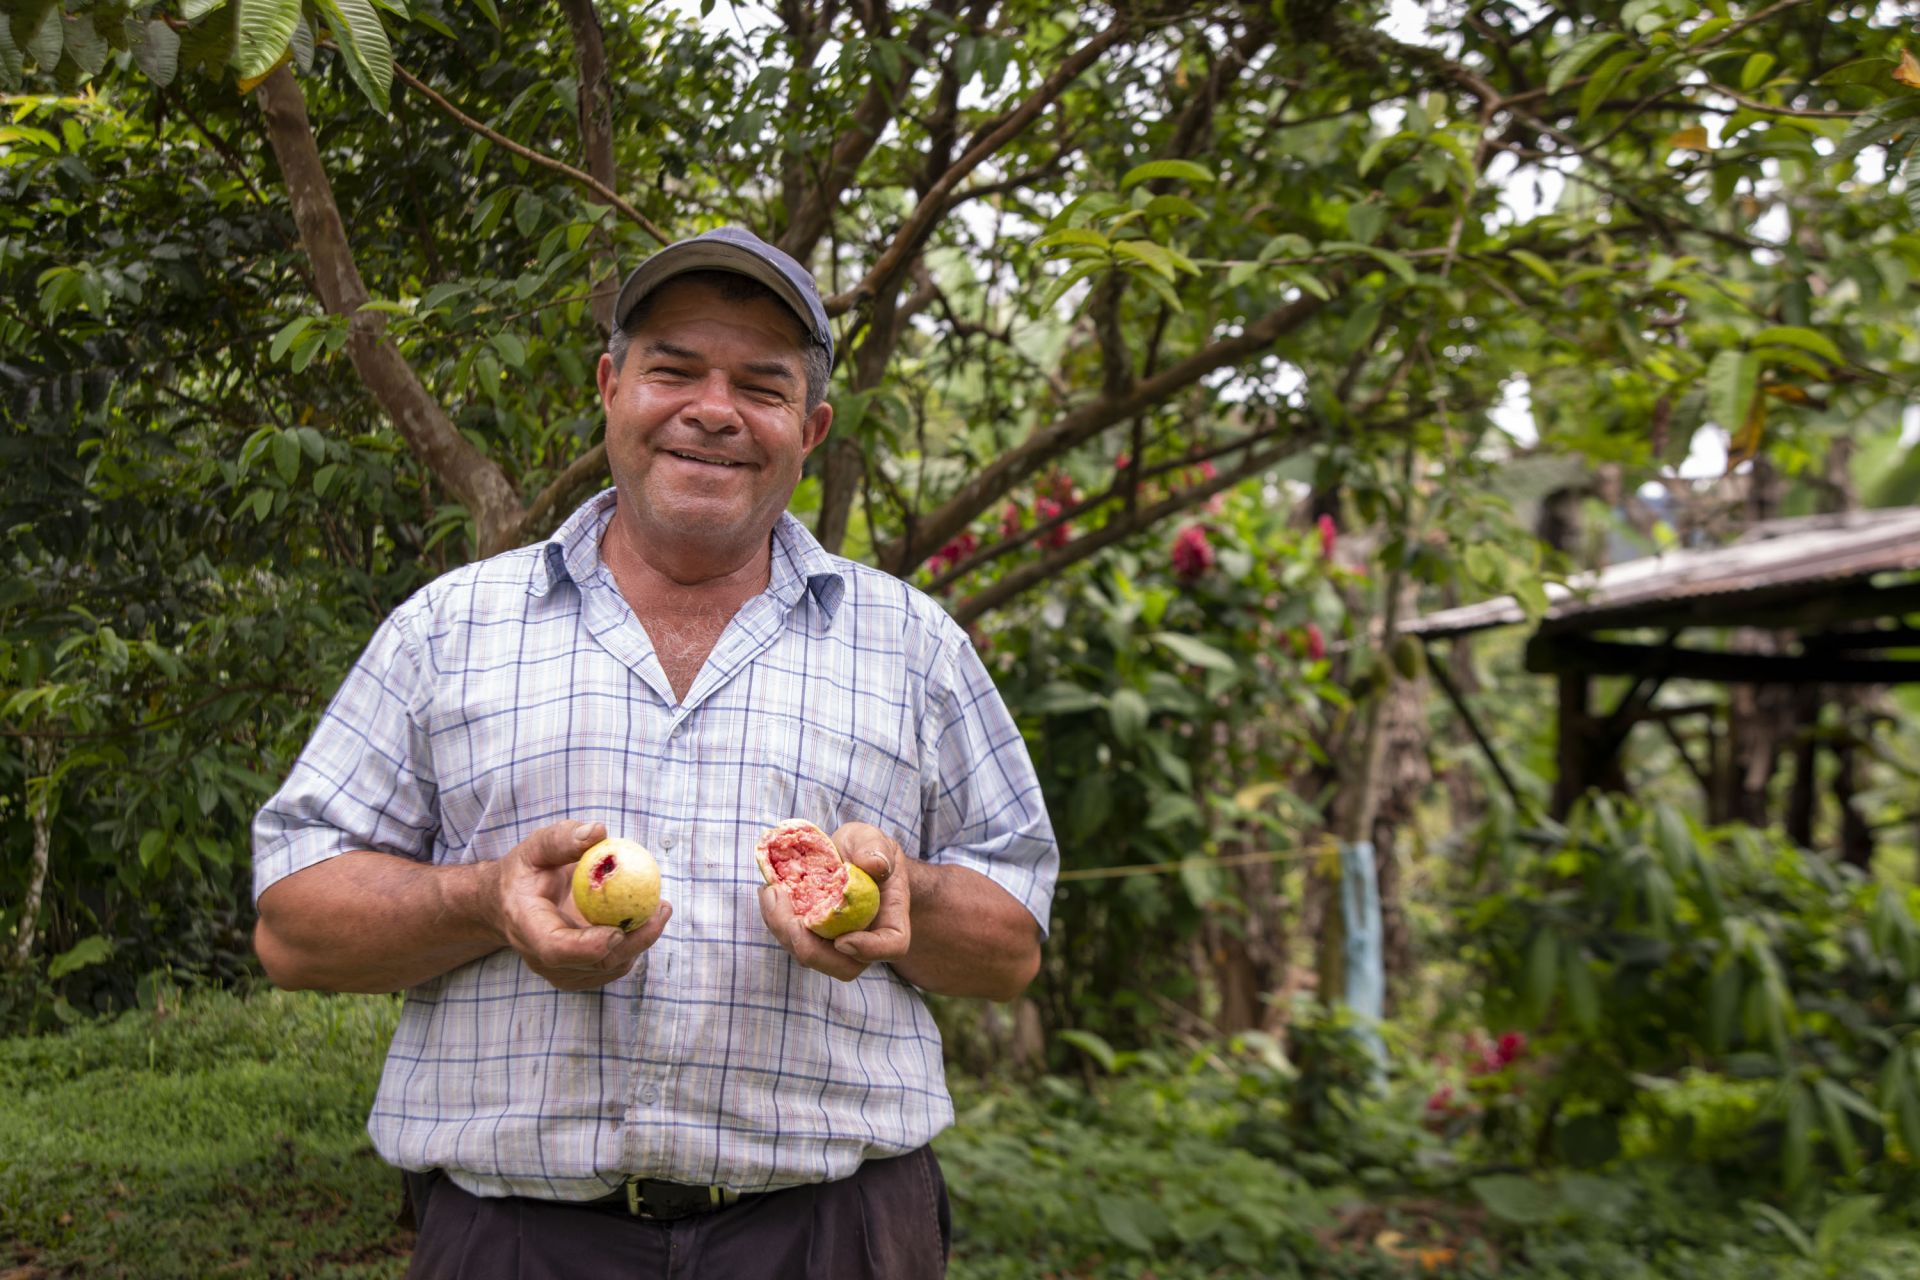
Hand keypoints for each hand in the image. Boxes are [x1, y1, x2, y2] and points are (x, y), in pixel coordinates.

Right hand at [493, 820, 670, 990]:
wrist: (511, 904)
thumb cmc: (526, 872)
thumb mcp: (534, 848)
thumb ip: (562, 839)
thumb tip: (599, 831)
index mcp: (526, 927)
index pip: (555, 948)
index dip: (588, 946)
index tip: (618, 929)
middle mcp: (541, 958)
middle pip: (594, 963)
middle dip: (634, 941)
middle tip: (662, 909)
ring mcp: (561, 972)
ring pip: (610, 966)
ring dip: (641, 940)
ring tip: (660, 907)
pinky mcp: (580, 974)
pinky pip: (615, 964)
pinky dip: (634, 943)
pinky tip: (644, 916)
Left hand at [758, 821, 910, 981]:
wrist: (846, 857)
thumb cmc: (865, 849)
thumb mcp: (873, 840)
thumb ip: (876, 849)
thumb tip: (875, 865)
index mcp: (890, 918)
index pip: (892, 946)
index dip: (870, 949)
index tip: (842, 940)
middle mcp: (865, 940)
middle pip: (845, 967)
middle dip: (811, 948)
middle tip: (787, 913)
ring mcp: (836, 943)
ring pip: (812, 957)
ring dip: (785, 931)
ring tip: (771, 893)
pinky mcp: (812, 937)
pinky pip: (793, 941)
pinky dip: (777, 920)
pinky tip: (769, 893)